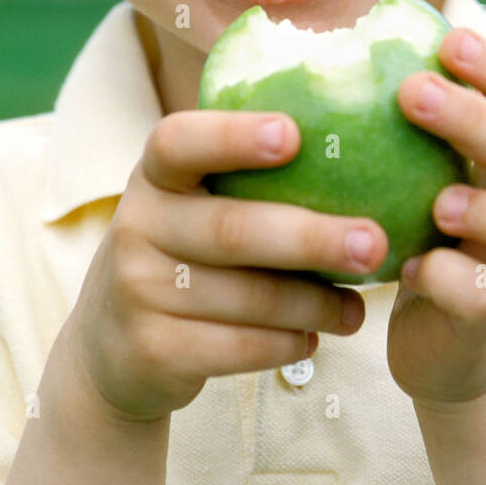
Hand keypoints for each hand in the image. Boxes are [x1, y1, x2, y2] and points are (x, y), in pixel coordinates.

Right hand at [60, 110, 387, 422]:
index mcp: (156, 176)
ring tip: (358, 308)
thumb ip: (247, 178)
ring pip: (249, 299)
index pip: (179, 142)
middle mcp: (138, 225)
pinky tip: (314, 336)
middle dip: (312, 237)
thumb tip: (364, 151)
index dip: (233, 136)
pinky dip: (288, 343)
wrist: (110, 345)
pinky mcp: (152, 350)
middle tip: (375, 243)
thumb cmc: (184, 252)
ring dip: (315, 304)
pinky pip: (239, 348)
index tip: (293, 134)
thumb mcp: (191, 203)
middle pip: (233, 229)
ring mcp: (138, 291)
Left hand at [386, 28, 485, 411]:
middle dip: (481, 119)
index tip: (449, 40)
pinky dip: (451, 282)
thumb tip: (335, 35)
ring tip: (440, 202)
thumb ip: (402, 124)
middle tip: (414, 92)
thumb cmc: (420, 237)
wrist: (447, 349)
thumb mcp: (418, 175)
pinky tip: (410, 268)